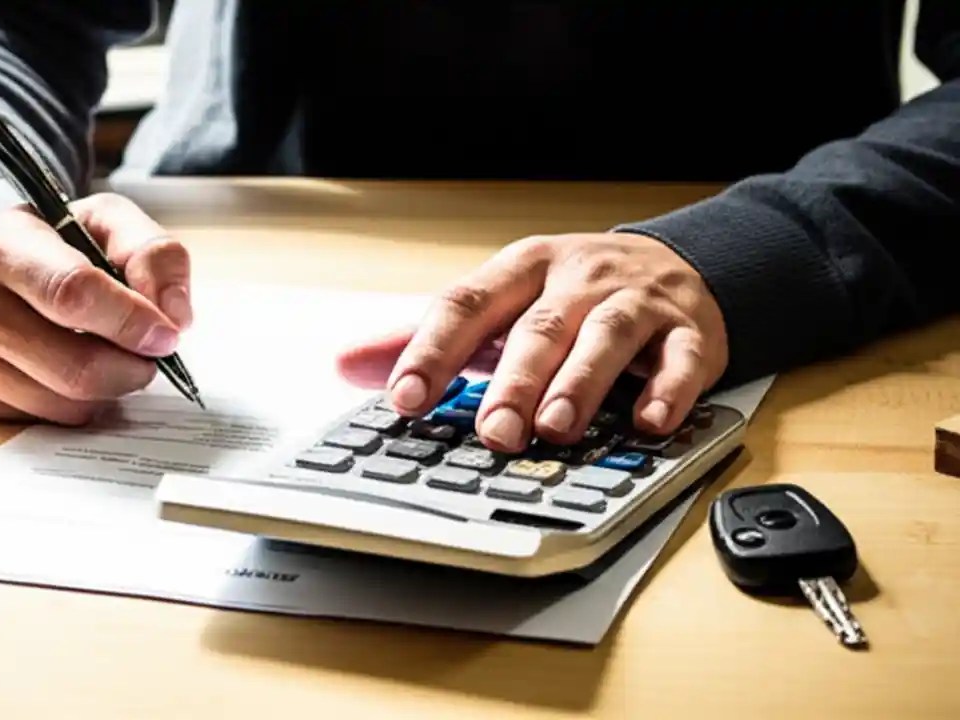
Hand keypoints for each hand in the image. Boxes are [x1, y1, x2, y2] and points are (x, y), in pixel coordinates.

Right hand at [0, 193, 191, 423]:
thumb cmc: (53, 245)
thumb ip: (153, 253)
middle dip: (132, 366)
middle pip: (76, 366)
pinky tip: (76, 371)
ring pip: (69, 403)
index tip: (167, 336)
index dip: (131, 321)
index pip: (72, 294)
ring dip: (111, 388)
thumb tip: (175, 317)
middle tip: (150, 352)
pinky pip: (51, 421)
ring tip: (110, 354)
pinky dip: (82, 404)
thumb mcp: (105, 222)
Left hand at [336, 232, 727, 450]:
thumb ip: (427, 337)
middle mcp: (576, 280)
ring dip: (580, 383)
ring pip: (606, 337)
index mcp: (520, 270)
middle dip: (511, 381)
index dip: (432, 350)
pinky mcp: (689, 332)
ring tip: (557, 426)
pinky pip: (681, 359)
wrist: (680, 264)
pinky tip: (649, 421)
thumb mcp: (500, 303)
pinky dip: (667, 390)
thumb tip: (346, 364)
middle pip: (538, 327)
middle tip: (491, 431)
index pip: (466, 305)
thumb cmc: (573, 294)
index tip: (404, 397)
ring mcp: (635, 303)